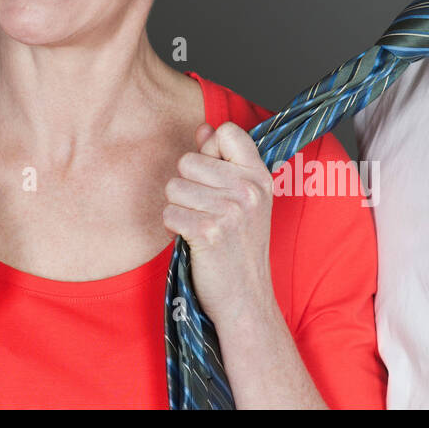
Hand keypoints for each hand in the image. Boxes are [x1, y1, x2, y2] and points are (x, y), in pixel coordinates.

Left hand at [162, 122, 275, 331]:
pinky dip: (173, 228)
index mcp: (260, 176)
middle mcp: (249, 189)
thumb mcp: (243, 199)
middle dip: (187, 186)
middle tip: (206, 211)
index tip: (215, 177)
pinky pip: (168, 213)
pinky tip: (192, 240)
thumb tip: (202, 128)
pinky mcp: (208, 232)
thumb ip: (222, 160)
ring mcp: (230, 210)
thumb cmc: (241, 247)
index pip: (226, 131)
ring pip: (173, 186)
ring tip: (200, 226)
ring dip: (179, 208)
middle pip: (188, 160)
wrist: (247, 299)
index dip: (210, 150)